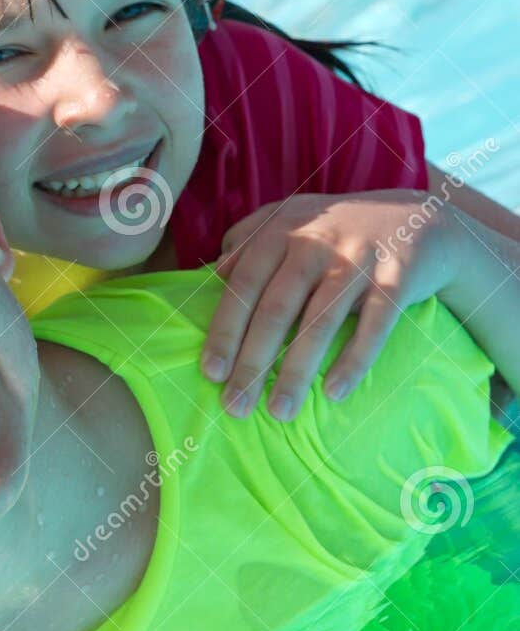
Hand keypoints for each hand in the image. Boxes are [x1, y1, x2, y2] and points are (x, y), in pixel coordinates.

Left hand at [200, 192, 461, 419]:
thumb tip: (212, 276)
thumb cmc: (339, 232)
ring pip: (321, 321)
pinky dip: (354, 360)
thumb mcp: (292, 220)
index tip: (211, 373)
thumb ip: (250, 239)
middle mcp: (318, 241)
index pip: (244, 284)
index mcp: (284, 229)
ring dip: (297, 371)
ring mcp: (359, 258)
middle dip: (253, 361)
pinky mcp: (398, 277)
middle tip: (236, 406)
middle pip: (277, 308)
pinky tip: (334, 392)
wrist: (419, 218)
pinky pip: (375, 325)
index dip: (226, 329)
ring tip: (280, 412)